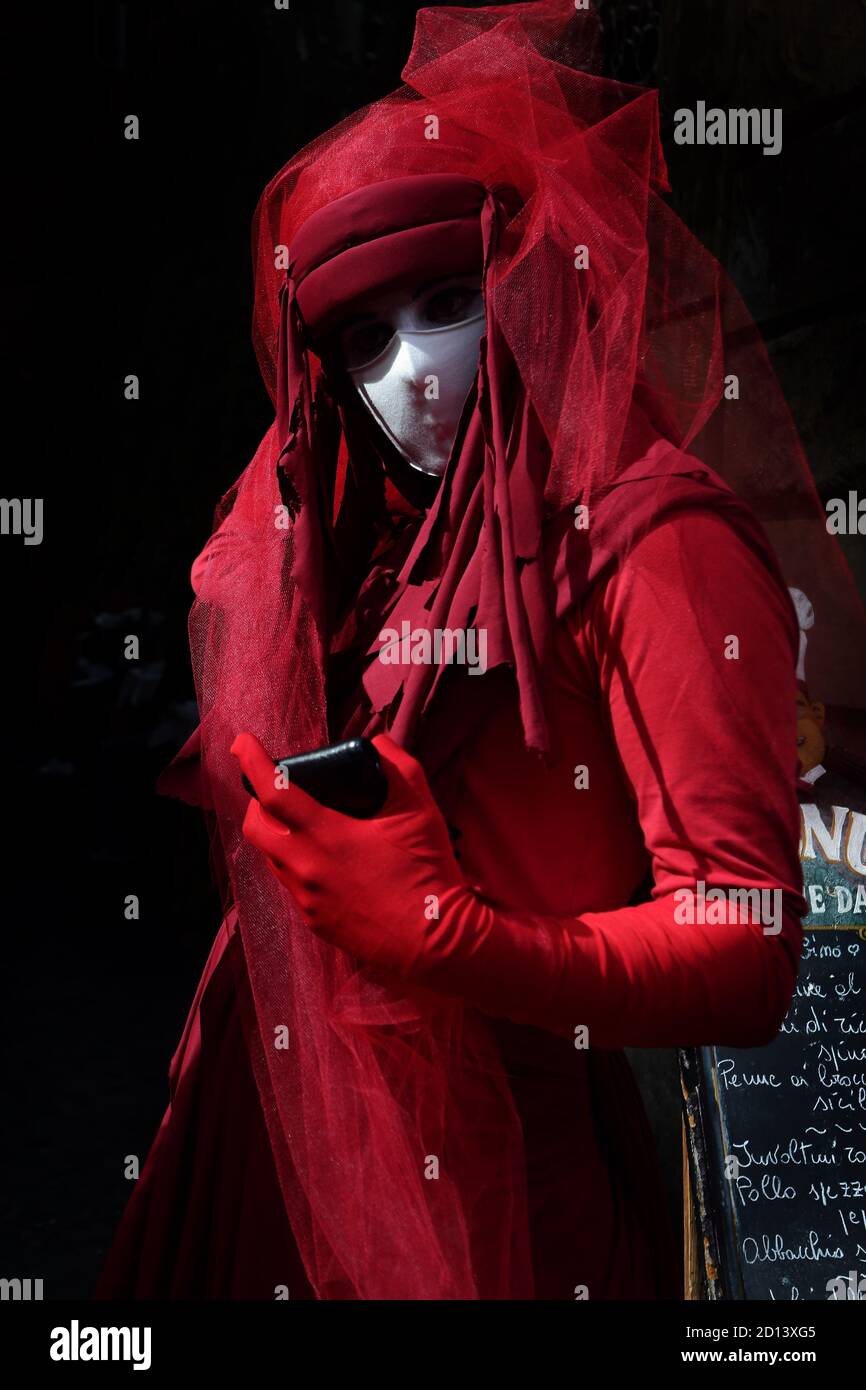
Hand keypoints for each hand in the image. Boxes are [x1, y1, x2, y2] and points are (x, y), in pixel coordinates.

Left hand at [230, 731, 465, 975]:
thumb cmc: (428, 872)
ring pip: (270, 858)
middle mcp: (306, 869)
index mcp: (327, 836)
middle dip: (257, 802)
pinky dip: (296, 863)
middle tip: (278, 789)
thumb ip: (396, 765)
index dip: (252, 762)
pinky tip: (324, 861)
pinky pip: (290, 884)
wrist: (435, 942)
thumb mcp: (420, 809)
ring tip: (303, 824)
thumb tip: (376, 743)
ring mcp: (307, 899)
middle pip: (255, 827)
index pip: (273, 792)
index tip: (240, 742)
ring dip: (277, 834)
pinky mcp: (314, 921)